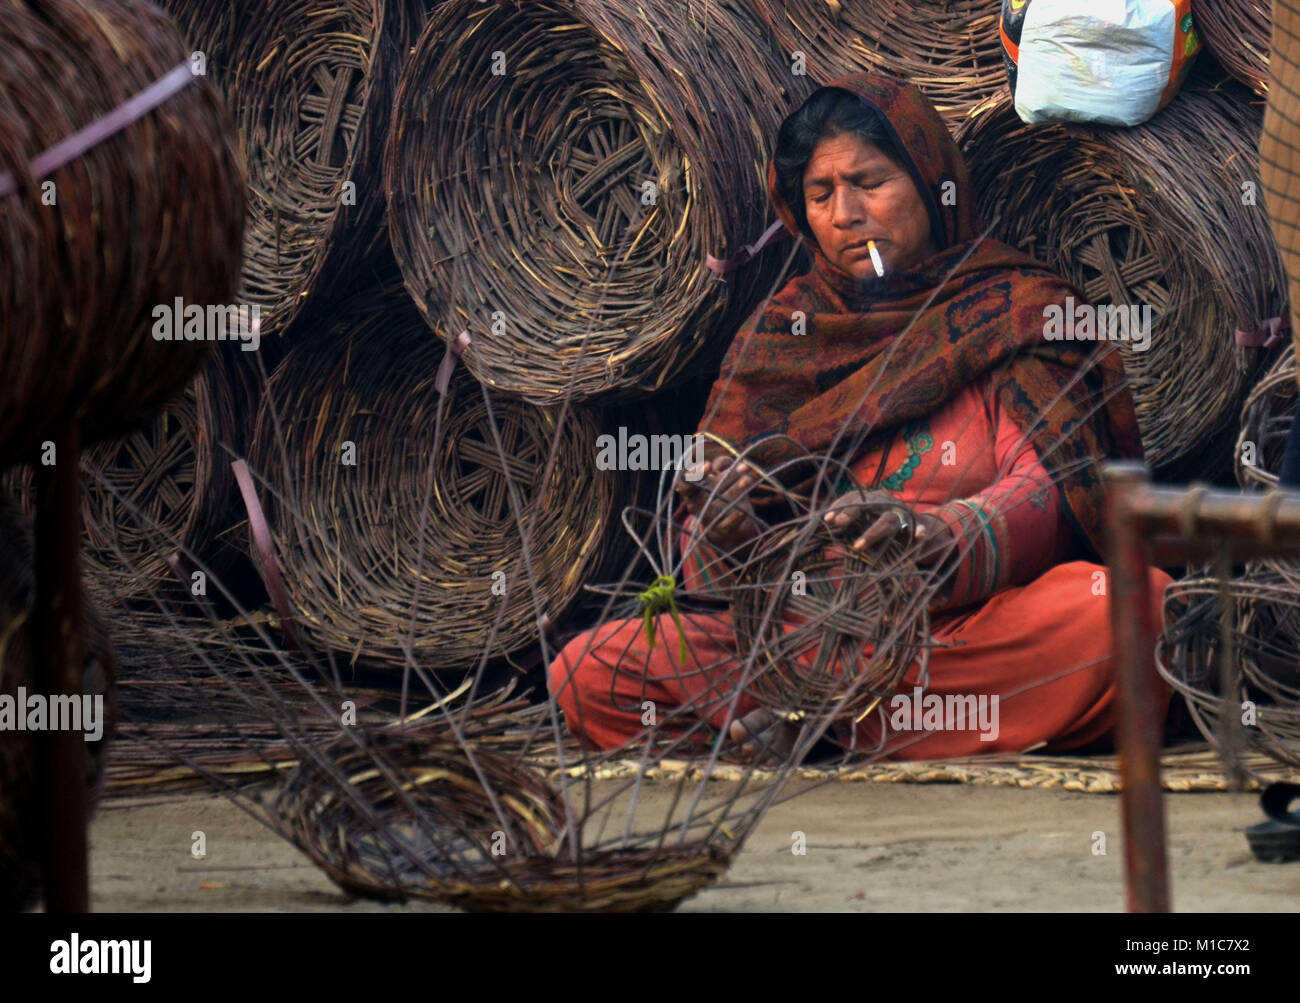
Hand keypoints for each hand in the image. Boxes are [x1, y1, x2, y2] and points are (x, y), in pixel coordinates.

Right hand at [674, 455, 762, 552]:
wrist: (731, 520)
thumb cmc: (724, 491)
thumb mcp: (723, 473)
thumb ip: (723, 463)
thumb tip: (721, 465)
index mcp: (693, 490)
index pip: (684, 483)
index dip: (694, 475)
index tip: (709, 466)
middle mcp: (695, 504)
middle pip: (708, 491)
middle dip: (726, 477)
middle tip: (744, 467)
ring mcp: (707, 517)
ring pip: (718, 506)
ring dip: (734, 492)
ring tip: (747, 480)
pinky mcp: (720, 530)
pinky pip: (725, 525)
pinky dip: (734, 519)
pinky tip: (742, 512)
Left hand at [821, 489, 953, 566]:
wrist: (917, 529)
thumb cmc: (883, 526)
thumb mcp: (866, 522)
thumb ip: (850, 523)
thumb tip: (825, 526)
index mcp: (872, 499)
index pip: (853, 497)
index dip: (840, 506)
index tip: (827, 518)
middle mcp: (886, 501)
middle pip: (867, 504)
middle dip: (851, 512)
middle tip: (837, 523)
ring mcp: (902, 512)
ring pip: (887, 520)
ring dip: (873, 533)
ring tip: (858, 546)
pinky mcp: (918, 525)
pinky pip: (919, 527)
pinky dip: (920, 531)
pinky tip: (919, 537)